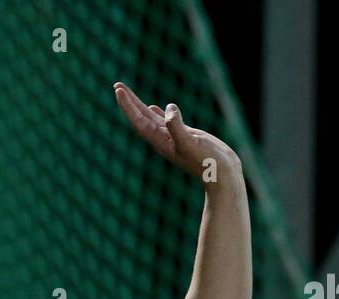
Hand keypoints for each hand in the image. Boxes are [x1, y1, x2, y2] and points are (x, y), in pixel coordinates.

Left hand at [113, 82, 240, 185]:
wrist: (221, 174)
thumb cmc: (207, 162)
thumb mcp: (191, 143)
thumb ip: (177, 127)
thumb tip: (169, 109)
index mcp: (161, 141)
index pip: (139, 121)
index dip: (128, 105)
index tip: (119, 90)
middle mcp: (163, 139)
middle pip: (141, 117)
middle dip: (129, 102)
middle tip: (117, 85)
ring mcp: (173, 138)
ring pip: (151, 118)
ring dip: (139, 105)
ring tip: (128, 93)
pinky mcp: (184, 135)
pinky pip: (165, 121)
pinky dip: (157, 113)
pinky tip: (154, 107)